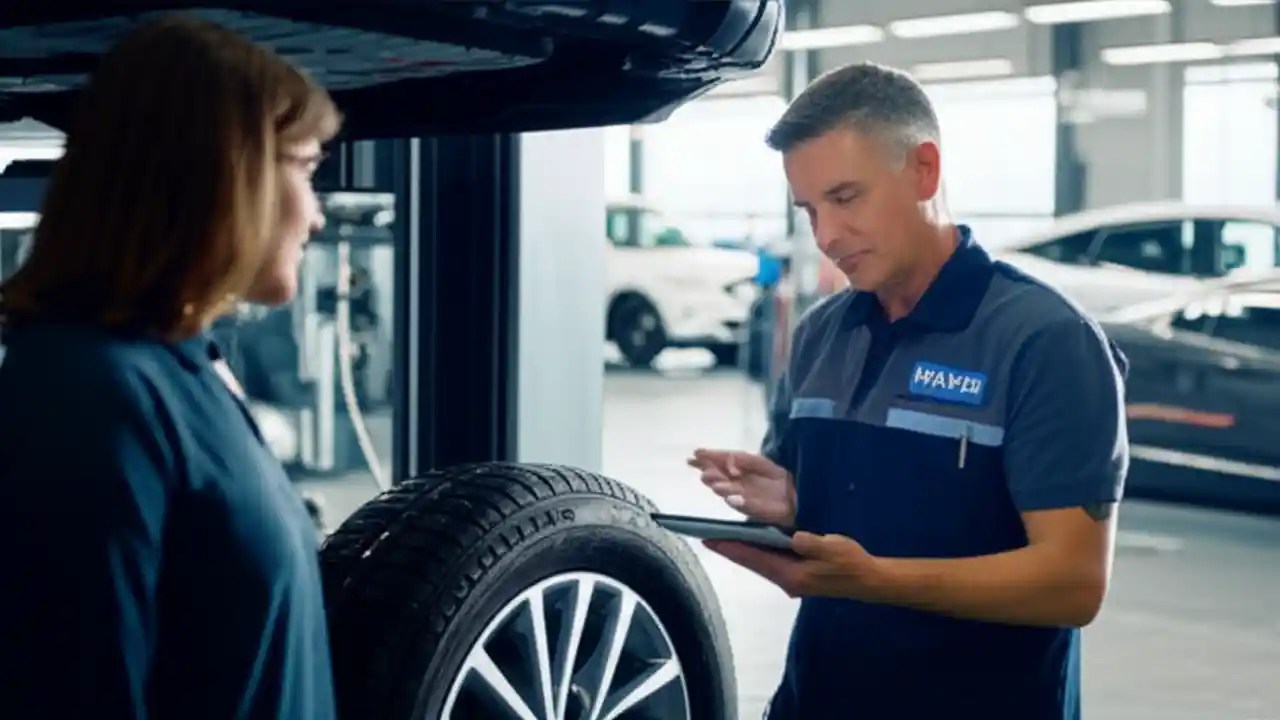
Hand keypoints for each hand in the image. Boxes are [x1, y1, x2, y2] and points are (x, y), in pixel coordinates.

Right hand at [687, 448, 795, 525]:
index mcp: (736, 472)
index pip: (718, 464)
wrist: (798, 496)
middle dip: (711, 476)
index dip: (707, 459)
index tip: (695, 455)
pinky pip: (748, 506)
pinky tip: (733, 497)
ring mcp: (745, 499)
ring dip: (723, 489)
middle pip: (719, 480)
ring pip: (730, 494)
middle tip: (706, 473)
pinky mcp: (759, 511)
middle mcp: (736, 486)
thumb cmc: (777, 479)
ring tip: (717, 485)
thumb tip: (727, 460)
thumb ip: (744, 460)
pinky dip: (740, 502)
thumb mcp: (760, 464)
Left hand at [705, 532, 885, 599]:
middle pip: (751, 562)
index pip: (754, 559)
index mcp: (792, 575)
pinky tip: (751, 541)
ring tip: (722, 536)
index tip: (708, 539)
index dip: (730, 548)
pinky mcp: (796, 576)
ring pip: (759, 563)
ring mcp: (791, 580)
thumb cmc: (851, 563)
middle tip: (707, 535)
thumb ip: (812, 543)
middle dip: (730, 549)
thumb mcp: (833, 548)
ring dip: (742, 551)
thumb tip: (793, 538)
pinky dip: (757, 552)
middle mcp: (786, 580)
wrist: (868, 581)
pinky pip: (770, 563)